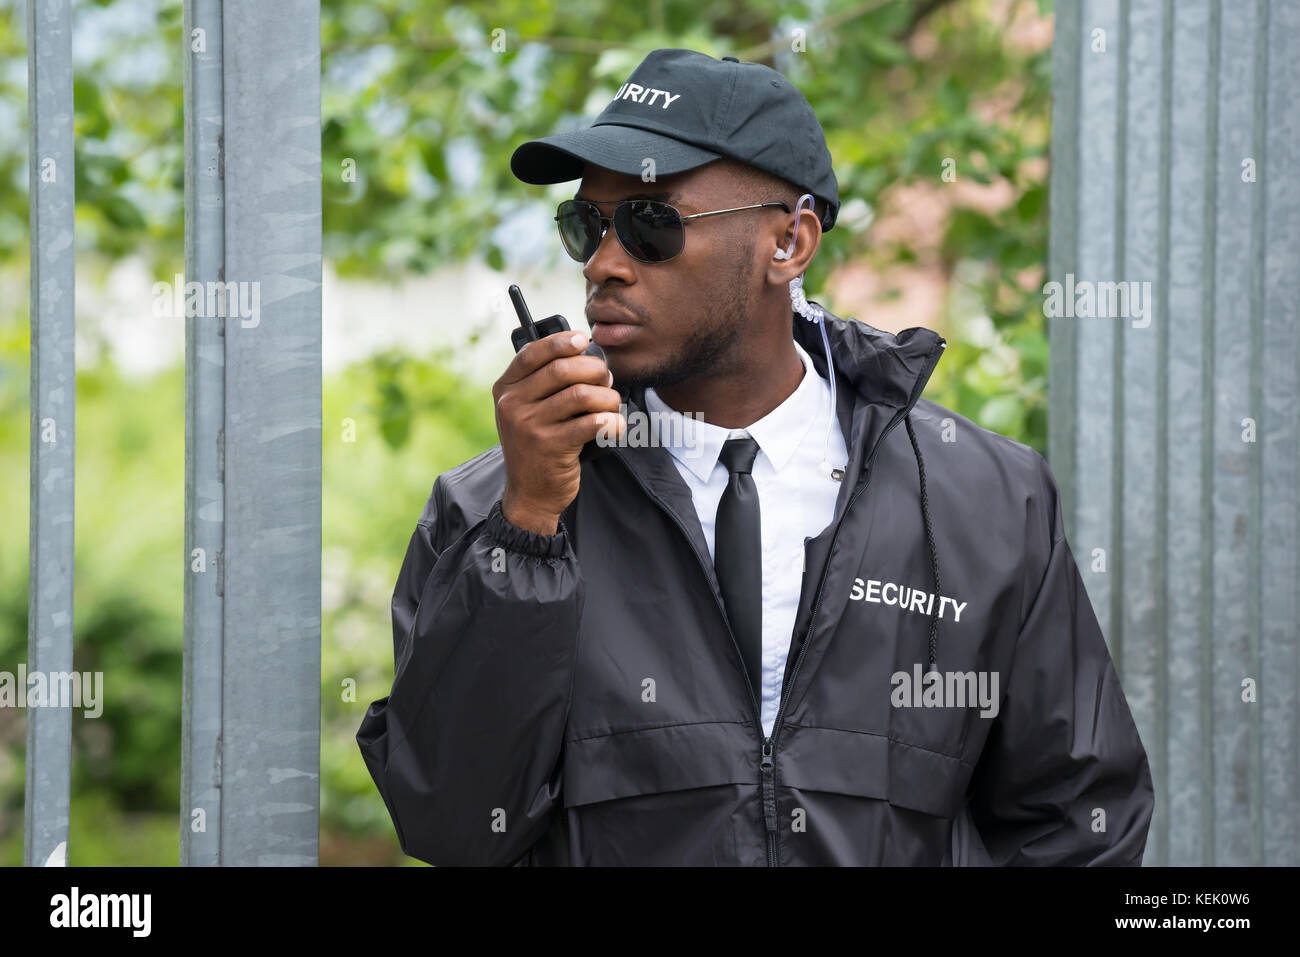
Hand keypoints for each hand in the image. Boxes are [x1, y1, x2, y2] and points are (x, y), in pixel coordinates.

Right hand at [492, 330, 624, 534]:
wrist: (530, 494)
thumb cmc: (537, 446)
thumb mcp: (525, 411)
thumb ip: (541, 383)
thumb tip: (584, 354)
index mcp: (505, 390)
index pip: (531, 353)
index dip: (561, 342)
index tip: (584, 340)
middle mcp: (512, 405)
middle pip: (562, 370)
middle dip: (593, 370)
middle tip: (607, 380)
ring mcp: (529, 426)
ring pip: (581, 394)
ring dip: (607, 397)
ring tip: (612, 405)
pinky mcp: (550, 447)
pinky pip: (591, 423)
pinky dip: (610, 422)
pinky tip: (615, 426)